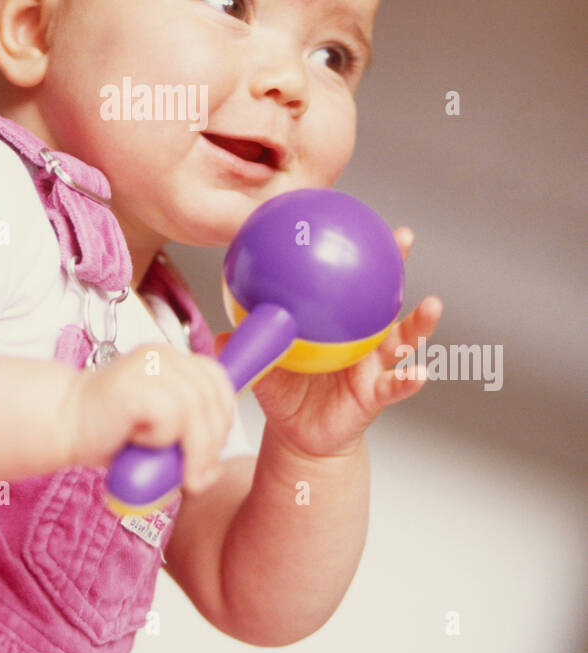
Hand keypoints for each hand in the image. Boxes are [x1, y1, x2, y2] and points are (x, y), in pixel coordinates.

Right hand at [68, 344, 236, 492]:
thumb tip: (215, 471)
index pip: (219, 381)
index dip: (223, 418)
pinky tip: (141, 443)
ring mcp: (149, 366)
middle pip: (213, 398)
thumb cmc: (106, 432)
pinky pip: (172, 416)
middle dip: (212, 444)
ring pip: (197, 410)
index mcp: (172, 360)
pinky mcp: (135, 384)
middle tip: (195, 475)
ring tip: (174, 472)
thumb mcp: (160, 437)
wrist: (61, 425)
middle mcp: (163, 356)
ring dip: (193, 450)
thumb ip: (190, 445)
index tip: (210, 450)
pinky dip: (164, 439)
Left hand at [214, 227, 442, 461]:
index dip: (355, 250)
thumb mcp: (264, 365)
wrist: (299, 435)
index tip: (357, 217)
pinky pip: (397, 385)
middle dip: (397, 265)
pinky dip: (410, 379)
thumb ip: (249, 347)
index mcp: (338, 322)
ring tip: (432, 305)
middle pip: (385, 295)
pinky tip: (420, 372)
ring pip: (404, 337)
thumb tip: (220, 335)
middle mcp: (363, 337)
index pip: (349, 280)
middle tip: (404, 238)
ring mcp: (375, 364)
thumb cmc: (284, 392)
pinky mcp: (377, 394)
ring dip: (420, 321)